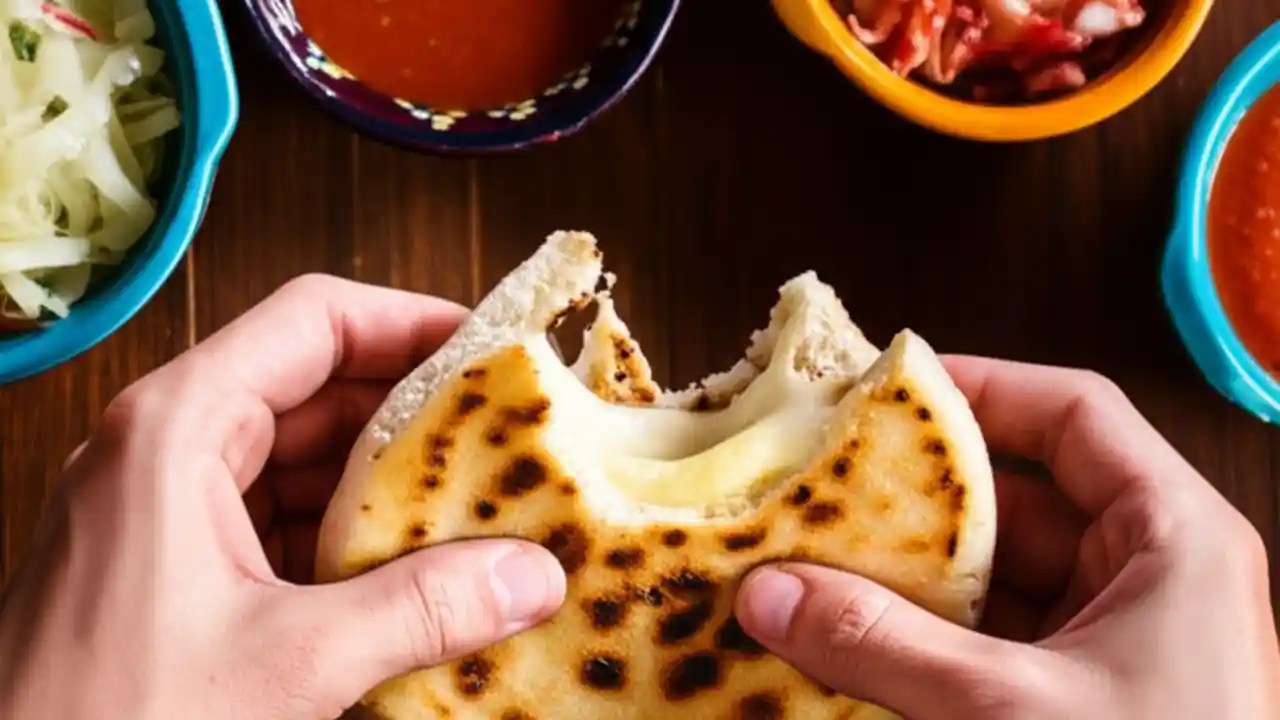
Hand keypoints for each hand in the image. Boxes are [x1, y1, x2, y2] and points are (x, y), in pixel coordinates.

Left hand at [0, 275, 566, 719]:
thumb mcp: (286, 662)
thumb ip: (420, 611)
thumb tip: (530, 578)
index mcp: (176, 429)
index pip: (312, 323)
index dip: (411, 322)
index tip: (490, 348)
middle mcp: (168, 450)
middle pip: (315, 388)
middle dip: (415, 413)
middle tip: (506, 437)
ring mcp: (168, 509)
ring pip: (302, 460)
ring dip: (389, 483)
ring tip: (477, 506)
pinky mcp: (178, 567)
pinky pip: (281, 522)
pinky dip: (350, 537)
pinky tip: (415, 569)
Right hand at [735, 358, 1279, 718]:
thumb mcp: (1009, 712)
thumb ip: (883, 648)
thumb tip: (771, 595)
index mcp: (1175, 538)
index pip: (1075, 416)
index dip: (982, 388)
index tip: (890, 390)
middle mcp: (1151, 575)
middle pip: (1019, 497)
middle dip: (916, 499)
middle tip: (826, 487)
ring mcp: (1116, 640)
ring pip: (997, 575)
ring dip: (909, 576)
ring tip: (820, 563)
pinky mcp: (1083, 693)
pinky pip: (991, 639)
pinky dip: (925, 636)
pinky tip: (856, 637)